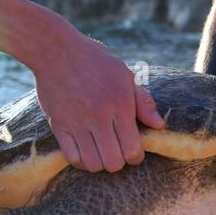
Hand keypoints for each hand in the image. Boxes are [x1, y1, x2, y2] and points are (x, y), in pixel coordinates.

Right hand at [29, 20, 165, 172]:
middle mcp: (99, 117)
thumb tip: (159, 125)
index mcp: (120, 105)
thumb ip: (143, 102)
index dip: (136, 157)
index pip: (133, 150)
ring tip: (101, 152)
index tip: (134, 151)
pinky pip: (72, 158)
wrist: (56, 50)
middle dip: (120, 162)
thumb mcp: (125, 75)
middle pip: (114, 162)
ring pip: (93, 164)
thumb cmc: (95, 61)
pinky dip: (81, 161)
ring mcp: (77, 123)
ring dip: (100, 163)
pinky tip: (85, 151)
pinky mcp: (58, 126)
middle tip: (118, 151)